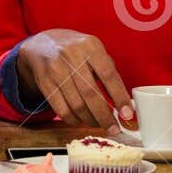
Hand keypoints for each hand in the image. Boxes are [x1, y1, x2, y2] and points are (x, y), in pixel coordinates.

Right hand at [18, 30, 132, 128]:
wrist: (44, 44)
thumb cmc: (78, 51)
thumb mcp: (95, 51)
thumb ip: (109, 72)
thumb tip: (124, 102)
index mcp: (91, 46)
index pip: (108, 75)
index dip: (119, 97)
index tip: (127, 114)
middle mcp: (72, 56)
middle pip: (91, 94)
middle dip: (105, 116)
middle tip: (114, 128)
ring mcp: (56, 70)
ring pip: (76, 105)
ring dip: (91, 120)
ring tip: (100, 124)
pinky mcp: (45, 83)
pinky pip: (62, 109)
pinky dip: (75, 119)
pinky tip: (83, 120)